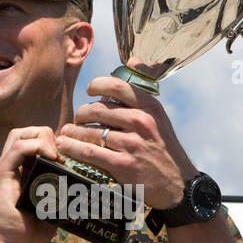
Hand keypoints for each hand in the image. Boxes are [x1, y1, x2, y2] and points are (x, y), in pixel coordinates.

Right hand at [0, 125, 58, 242]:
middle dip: (45, 135)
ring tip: (55, 155)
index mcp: (20, 170)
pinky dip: (35, 146)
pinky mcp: (1, 175)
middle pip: (24, 132)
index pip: (31, 140)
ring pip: (18, 135)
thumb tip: (84, 187)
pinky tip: (50, 157)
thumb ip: (61, 192)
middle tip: (60, 154)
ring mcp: (4, 169)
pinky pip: (16, 149)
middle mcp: (10, 166)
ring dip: (41, 138)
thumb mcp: (52, 206)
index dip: (50, 140)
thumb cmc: (31, 230)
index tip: (65, 155)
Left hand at [55, 75, 197, 209]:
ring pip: (91, 131)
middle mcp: (141, 121)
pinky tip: (65, 146)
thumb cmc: (163, 148)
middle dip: (82, 113)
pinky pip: (90, 152)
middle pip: (98, 109)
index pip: (117, 85)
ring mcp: (132, 144)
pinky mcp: (123, 165)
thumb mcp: (159, 116)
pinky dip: (73, 148)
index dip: (97, 84)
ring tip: (66, 132)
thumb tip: (134, 59)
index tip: (90, 90)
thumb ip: (141, 91)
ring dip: (74, 132)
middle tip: (78, 119)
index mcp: (149, 106)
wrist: (177, 184)